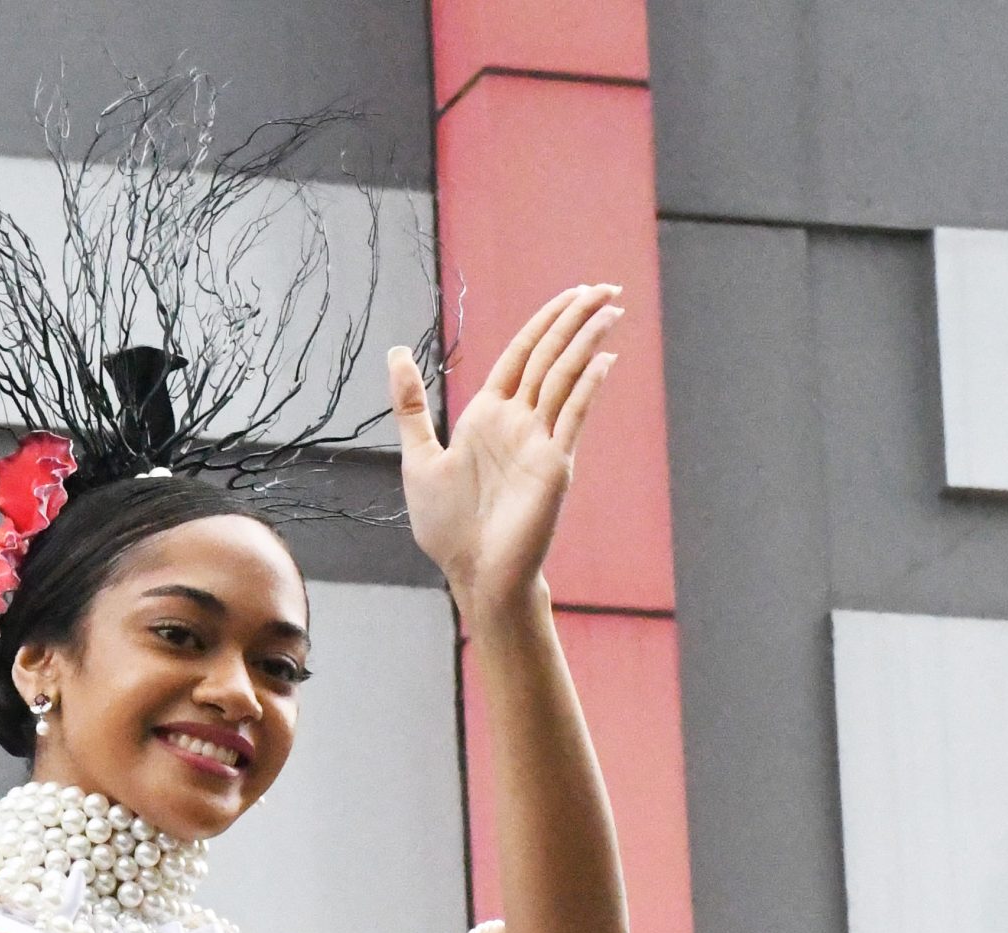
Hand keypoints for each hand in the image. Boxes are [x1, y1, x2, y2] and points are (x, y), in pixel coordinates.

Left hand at [389, 283, 622, 619]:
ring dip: (588, 341)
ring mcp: (540, 442)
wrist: (473, 573)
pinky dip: (587, 387)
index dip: (547, 319)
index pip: (524, 353)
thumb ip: (411, 404)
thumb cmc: (447, 527)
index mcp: (489, 414)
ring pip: (566, 377)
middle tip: (605, 285)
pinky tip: (603, 359)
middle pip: (552, 355)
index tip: (574, 293)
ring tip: (610, 308)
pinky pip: (572, 417)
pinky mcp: (553, 465)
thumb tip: (396, 351)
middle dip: (577, 318)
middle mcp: (519, 422)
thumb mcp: (418, 456)